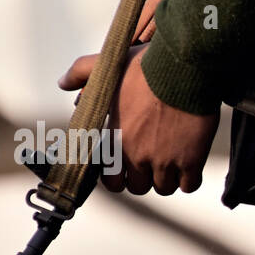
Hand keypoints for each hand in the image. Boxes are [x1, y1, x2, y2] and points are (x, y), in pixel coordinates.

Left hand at [58, 46, 219, 195]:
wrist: (184, 67)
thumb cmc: (147, 66)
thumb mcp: (109, 65)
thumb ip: (80, 73)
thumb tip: (62, 83)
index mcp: (117, 139)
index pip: (111, 180)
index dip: (119, 177)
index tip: (127, 167)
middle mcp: (138, 155)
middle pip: (139, 187)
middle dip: (144, 178)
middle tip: (151, 163)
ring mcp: (165, 161)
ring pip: (165, 188)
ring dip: (168, 178)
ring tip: (172, 162)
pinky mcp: (191, 161)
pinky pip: (190, 186)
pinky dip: (190, 178)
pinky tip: (190, 164)